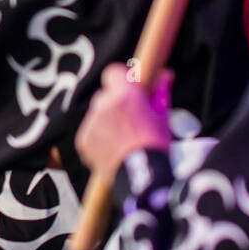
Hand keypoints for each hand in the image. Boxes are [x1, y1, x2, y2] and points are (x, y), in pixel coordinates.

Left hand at [75, 64, 172, 185]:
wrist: (143, 177)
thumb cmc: (156, 146)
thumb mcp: (163, 117)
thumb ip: (160, 92)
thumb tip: (165, 75)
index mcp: (124, 95)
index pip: (113, 72)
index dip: (121, 79)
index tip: (129, 89)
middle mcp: (103, 105)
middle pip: (105, 95)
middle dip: (115, 103)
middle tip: (130, 119)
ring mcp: (91, 123)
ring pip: (97, 115)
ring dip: (107, 121)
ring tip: (123, 140)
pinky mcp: (83, 141)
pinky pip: (90, 133)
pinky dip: (99, 138)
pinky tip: (114, 149)